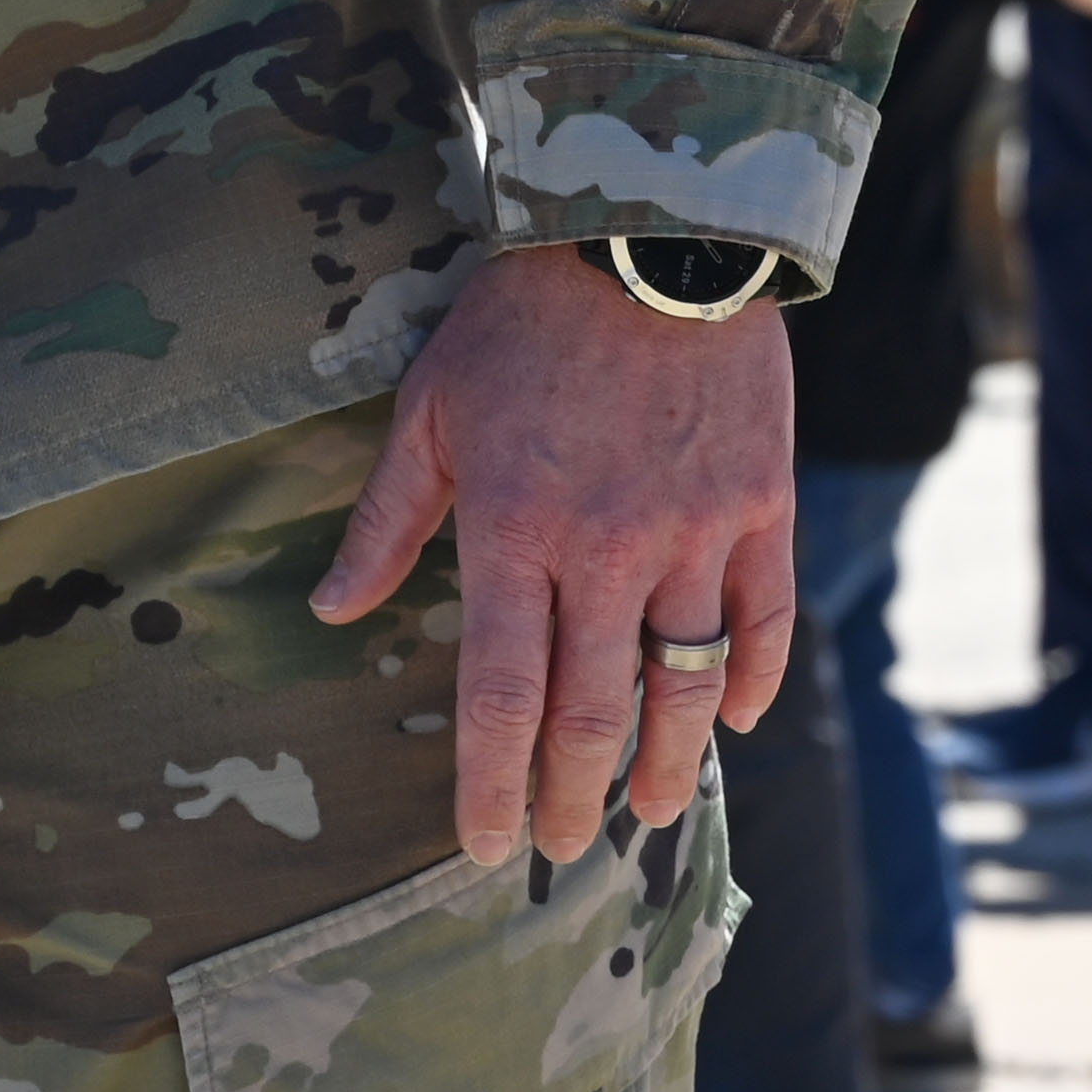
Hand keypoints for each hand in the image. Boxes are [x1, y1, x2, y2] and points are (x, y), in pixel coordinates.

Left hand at [310, 245, 792, 869]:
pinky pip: (760, 620)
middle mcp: (609, 548)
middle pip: (594, 707)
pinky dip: (747, 680)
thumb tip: (331, 611)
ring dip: (664, 760)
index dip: (492, 779)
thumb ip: (387, 521)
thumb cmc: (516, 325)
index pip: (501, 690)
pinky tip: (730, 721)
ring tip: (645, 810)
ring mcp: (696, 532)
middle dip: (575, 792)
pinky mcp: (760, 508)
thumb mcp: (427, 410)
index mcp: (514, 528)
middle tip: (565, 848)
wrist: (645, 244)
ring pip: (684, 682)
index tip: (484, 843)